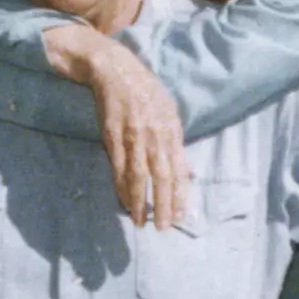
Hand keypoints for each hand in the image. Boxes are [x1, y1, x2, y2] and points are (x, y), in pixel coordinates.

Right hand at [49, 23, 189, 231]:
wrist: (116, 71)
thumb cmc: (146, 92)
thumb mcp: (169, 112)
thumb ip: (176, 143)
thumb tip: (187, 173)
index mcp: (171, 130)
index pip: (178, 169)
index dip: (180, 194)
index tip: (181, 214)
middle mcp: (154, 136)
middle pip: (161, 177)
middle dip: (163, 204)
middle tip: (164, 227)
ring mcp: (132, 138)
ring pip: (138, 177)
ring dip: (140, 202)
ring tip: (142, 222)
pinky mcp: (112, 138)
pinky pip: (118, 169)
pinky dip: (122, 188)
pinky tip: (125, 203)